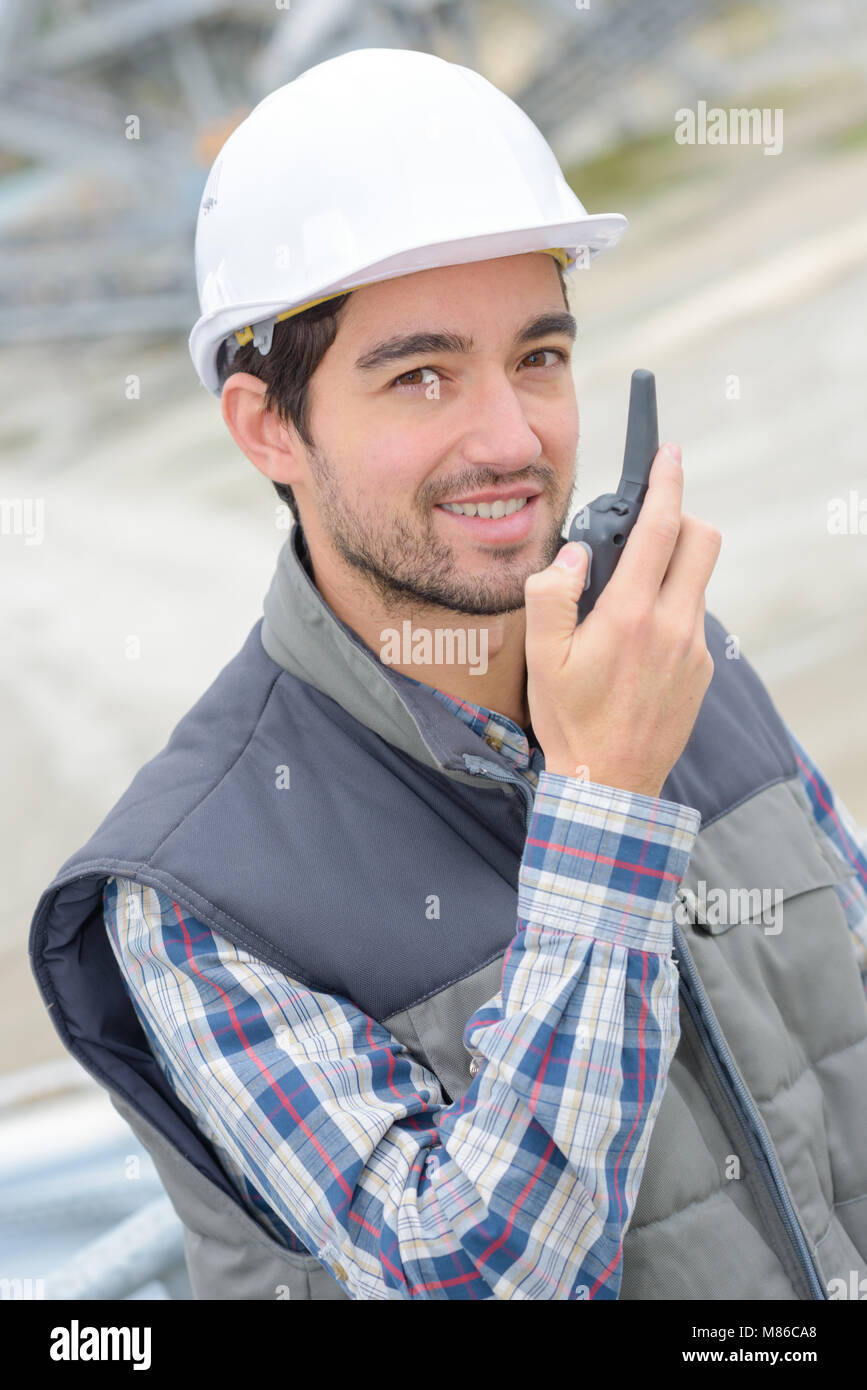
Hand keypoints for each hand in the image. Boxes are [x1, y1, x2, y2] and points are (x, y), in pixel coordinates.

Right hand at [524, 443, 721, 798]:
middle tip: (644, 531)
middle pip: (703, 540)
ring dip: (669, 569)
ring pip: (697, 580)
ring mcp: (693, 648)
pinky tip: (634, 641)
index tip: (668, 454)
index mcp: (632, 616)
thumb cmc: (569, 721)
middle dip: (679, 518)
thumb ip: (551, 594)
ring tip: (623, 602)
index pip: (660, 529)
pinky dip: (670, 607)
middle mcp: (674, 626)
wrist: (611, 782)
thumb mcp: (542, 658)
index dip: (666, 483)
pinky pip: (693, 617)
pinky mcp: (702, 670)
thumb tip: (573, 555)